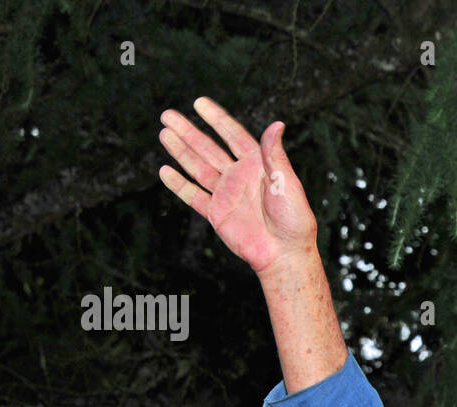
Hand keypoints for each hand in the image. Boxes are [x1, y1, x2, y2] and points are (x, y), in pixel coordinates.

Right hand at [158, 97, 317, 274]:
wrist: (284, 254)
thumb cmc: (293, 219)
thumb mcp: (286, 183)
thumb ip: (274, 155)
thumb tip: (277, 124)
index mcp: (258, 165)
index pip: (233, 136)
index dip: (216, 119)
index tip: (199, 103)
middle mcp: (240, 176)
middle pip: (209, 149)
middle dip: (189, 132)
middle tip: (167, 115)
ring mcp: (227, 194)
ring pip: (198, 168)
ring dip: (181, 151)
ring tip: (164, 133)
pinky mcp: (217, 214)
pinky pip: (194, 196)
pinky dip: (179, 184)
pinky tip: (164, 171)